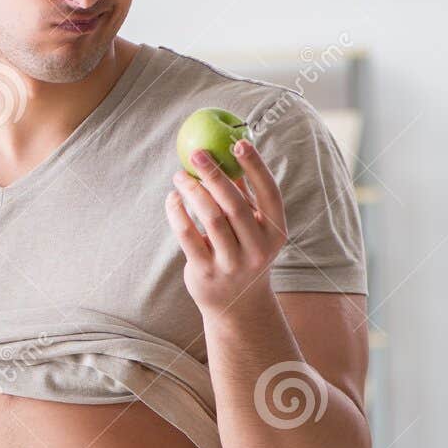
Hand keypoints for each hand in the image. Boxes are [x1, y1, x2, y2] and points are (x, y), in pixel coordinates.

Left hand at [165, 137, 286, 312]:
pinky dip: (177, 212)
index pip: (270, 193)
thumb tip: (230, 153)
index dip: (256, 167)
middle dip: (214, 175)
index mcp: (275, 232)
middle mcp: (258, 248)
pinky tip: (172, 198)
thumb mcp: (253, 228)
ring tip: (179, 175)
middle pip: (235, 204)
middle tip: (197, 153)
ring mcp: (232, 262)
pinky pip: (188, 235)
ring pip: (210, 218)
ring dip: (192, 191)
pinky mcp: (206, 271)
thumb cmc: (243, 252)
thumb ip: (245, 196)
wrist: (236, 305)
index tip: (239, 142)